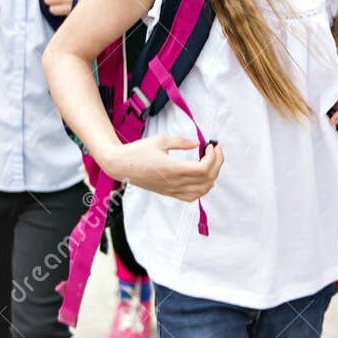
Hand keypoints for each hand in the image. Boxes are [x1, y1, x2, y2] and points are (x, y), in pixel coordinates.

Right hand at [102, 136, 222, 201]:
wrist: (120, 165)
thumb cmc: (138, 151)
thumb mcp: (160, 141)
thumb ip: (181, 142)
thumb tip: (197, 144)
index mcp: (173, 169)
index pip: (203, 169)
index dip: (213, 157)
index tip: (211, 145)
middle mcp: (174, 183)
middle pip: (207, 179)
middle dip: (217, 163)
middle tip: (215, 150)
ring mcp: (172, 190)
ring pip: (202, 191)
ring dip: (212, 176)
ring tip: (211, 162)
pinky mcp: (169, 193)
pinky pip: (192, 197)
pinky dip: (203, 188)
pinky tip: (202, 177)